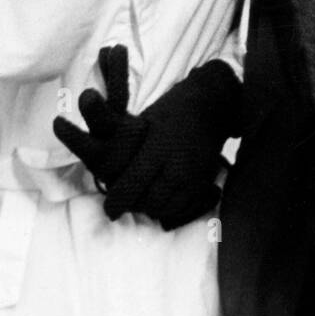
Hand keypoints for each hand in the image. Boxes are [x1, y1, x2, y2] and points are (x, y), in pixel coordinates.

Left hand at [56, 50, 249, 230]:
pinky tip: (159, 199)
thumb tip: (102, 170)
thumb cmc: (171, 110)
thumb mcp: (143, 120)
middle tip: (123, 202)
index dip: (117, 202)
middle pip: (147, 202)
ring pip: (164, 208)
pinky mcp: (203, 183)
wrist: (212, 106)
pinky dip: (167, 208)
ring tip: (141, 199)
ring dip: (149, 208)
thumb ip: (124, 146)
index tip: (109, 208)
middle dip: (132, 205)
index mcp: (157, 148)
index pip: (132, 184)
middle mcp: (176, 167)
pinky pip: (181, 207)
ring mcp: (192, 177)